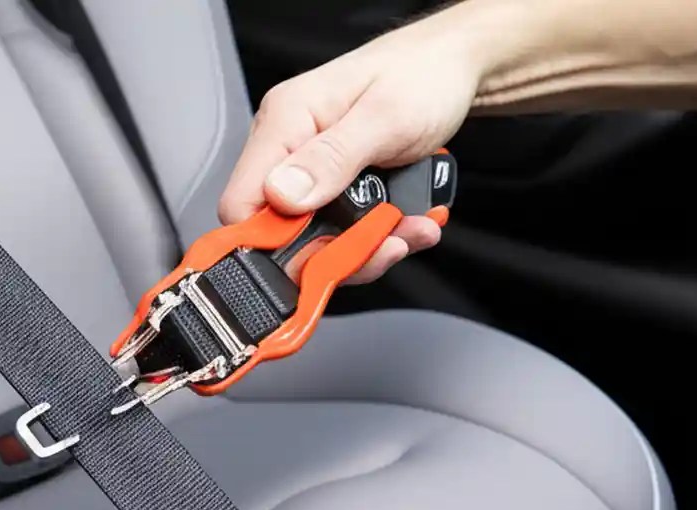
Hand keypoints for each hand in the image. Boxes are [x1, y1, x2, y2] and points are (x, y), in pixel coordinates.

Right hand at [218, 11, 485, 283]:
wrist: (454, 66)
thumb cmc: (422, 75)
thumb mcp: (385, 117)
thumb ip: (332, 158)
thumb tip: (281, 196)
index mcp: (284, 122)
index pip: (242, 202)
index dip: (270, 242)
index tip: (320, 256)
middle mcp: (289, 149)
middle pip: (282, 232)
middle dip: (337, 251)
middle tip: (385, 247)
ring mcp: (311, 171)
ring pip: (318, 238)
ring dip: (367, 247)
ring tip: (409, 230)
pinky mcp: (334, 186)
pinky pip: (344, 230)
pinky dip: (378, 236)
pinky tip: (409, 222)